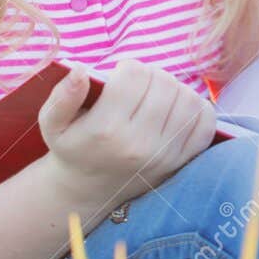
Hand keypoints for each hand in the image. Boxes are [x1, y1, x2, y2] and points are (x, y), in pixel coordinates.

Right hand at [38, 58, 216, 206]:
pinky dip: (196, 107)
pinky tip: (176, 108)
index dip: (127, 67)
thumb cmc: (72, 148)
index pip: (134, 74)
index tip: (119, 77)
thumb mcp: (52, 123)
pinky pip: (205, 121)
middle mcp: (139, 144)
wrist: (88, 191)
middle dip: (150, 75)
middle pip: (162, 82)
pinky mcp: (182, 160)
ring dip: (172, 87)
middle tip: (137, 86)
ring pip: (187, 96)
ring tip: (155, 95)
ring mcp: (165, 154)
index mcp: (106, 130)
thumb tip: (81, 69)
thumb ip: (63, 95)